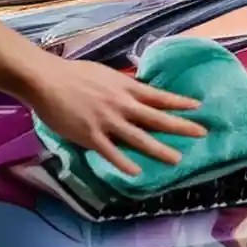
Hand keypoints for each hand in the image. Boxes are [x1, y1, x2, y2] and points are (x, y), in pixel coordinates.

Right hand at [24, 57, 206, 175]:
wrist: (45, 78)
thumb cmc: (73, 74)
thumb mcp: (106, 75)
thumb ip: (123, 87)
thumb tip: (139, 92)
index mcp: (125, 88)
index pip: (159, 96)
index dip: (179, 102)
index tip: (198, 107)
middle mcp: (121, 105)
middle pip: (157, 118)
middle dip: (181, 126)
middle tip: (201, 133)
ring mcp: (107, 121)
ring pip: (139, 138)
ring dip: (159, 150)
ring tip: (176, 159)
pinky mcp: (90, 134)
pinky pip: (110, 152)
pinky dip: (123, 162)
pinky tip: (136, 172)